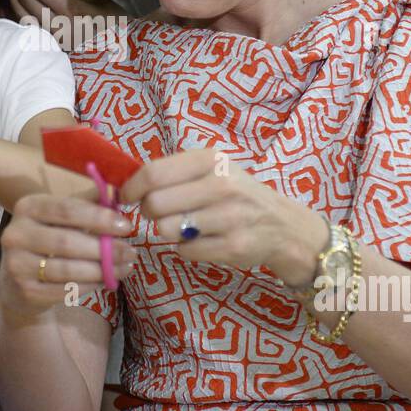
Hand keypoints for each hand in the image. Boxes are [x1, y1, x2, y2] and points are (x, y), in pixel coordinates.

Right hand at [0, 194, 136, 320]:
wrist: (19, 281)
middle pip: (67, 242)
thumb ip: (87, 205)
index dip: (98, 218)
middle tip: (130, 251)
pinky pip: (65, 289)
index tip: (126, 226)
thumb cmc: (48, 240)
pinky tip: (106, 280)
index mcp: (28, 207)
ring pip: (68, 269)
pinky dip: (90, 285)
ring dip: (102, 270)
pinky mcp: (25, 291)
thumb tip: (118, 193)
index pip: (66, 210)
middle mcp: (15, 234)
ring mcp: (17, 264)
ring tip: (124, 267)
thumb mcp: (62, 218)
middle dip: (104, 248)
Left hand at [120, 148, 323, 284]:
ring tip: (186, 227)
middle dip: (149, 213)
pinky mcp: (233, 246)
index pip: (153, 173)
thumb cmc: (238, 194)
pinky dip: (186, 249)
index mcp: (211, 159)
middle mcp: (222, 185)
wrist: (283, 226)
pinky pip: (184, 251)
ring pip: (166, 230)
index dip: (131, 189)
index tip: (126, 197)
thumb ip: (175, 172)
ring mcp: (229, 217)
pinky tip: (203, 240)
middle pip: (154, 204)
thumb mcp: (213, 169)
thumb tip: (127, 183)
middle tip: (162, 214)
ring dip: (168, 232)